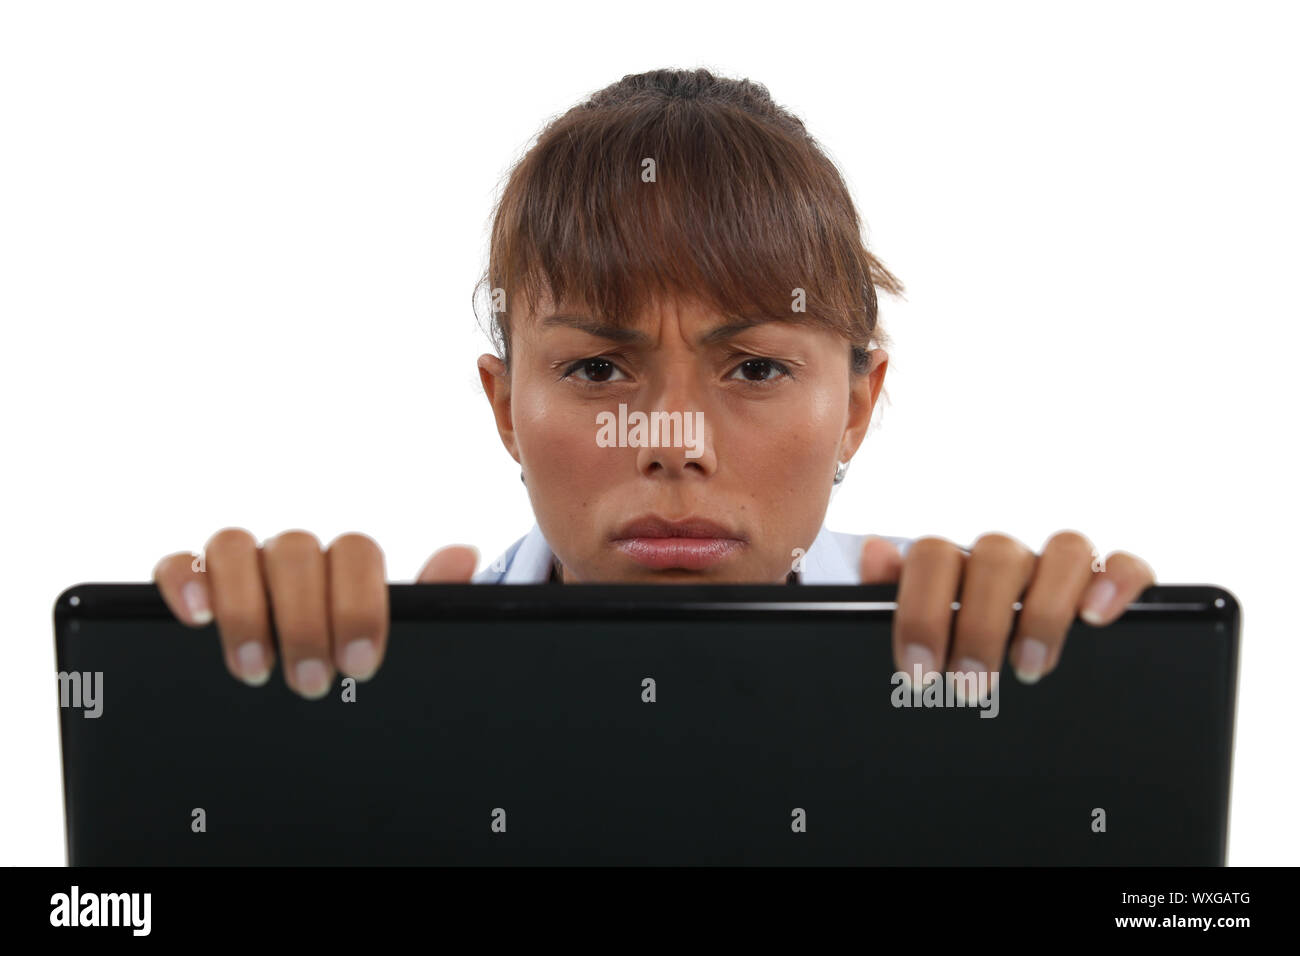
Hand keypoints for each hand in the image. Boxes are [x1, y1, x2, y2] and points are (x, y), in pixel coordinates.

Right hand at [153, 529, 478, 697]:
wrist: (314, 701)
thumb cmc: (352, 668)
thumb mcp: (397, 646)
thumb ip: (431, 601)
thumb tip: (462, 554)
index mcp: (347, 566)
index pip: (356, 552)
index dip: (358, 606)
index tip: (360, 665)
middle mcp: (294, 558)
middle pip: (295, 551)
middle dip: (304, 621)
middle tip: (312, 683)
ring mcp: (242, 568)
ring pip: (234, 546)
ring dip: (244, 608)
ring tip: (256, 671)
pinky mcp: (192, 586)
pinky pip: (179, 562)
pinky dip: (185, 582)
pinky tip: (196, 621)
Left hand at [859, 530, 1156, 684]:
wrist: (1019, 697)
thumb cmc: (955, 664)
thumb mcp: (921, 641)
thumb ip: (891, 599)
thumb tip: (876, 552)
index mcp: (956, 569)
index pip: (934, 555)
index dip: (922, 610)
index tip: (916, 671)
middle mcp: (1010, 562)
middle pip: (996, 554)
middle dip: (980, 623)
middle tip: (969, 685)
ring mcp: (1062, 571)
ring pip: (1066, 549)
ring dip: (1045, 610)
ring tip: (1029, 670)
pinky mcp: (1113, 586)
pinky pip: (1125, 564)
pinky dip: (1115, 582)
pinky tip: (1096, 619)